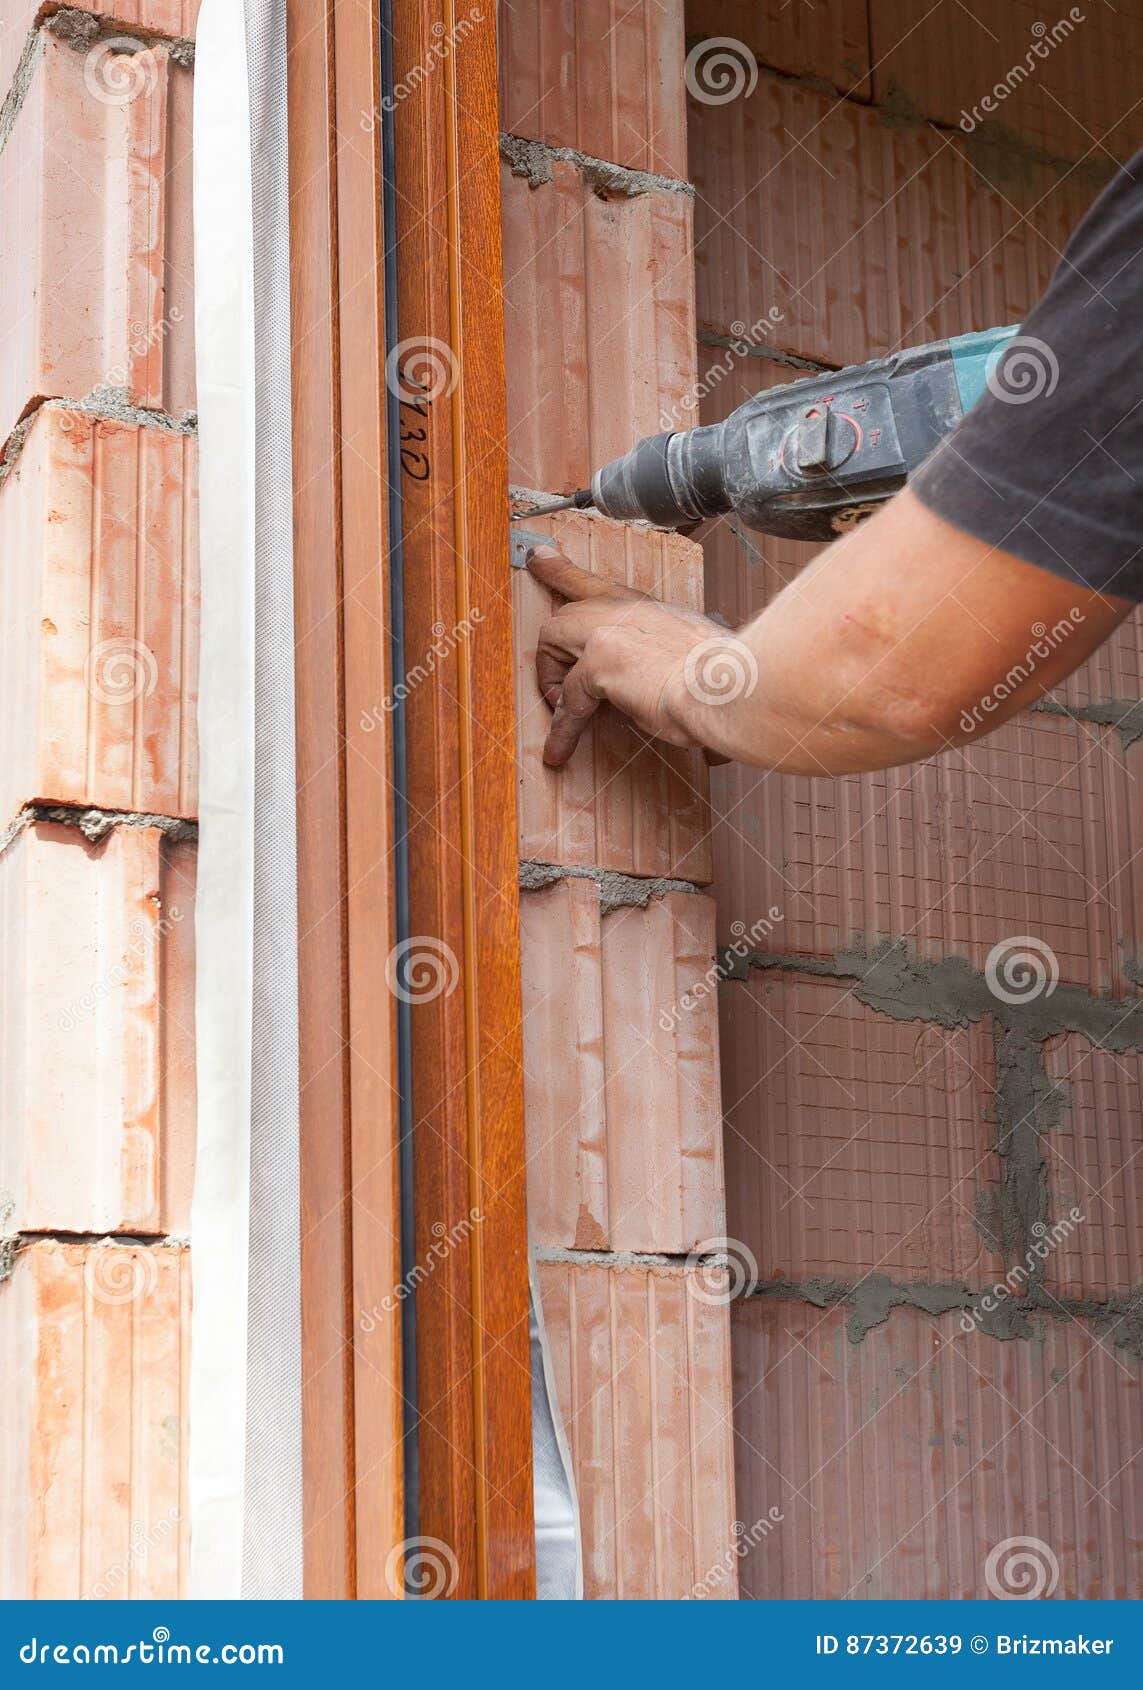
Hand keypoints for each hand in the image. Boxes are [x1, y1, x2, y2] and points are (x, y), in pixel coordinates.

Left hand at [527, 544, 734, 765]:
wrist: (733, 685)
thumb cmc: (728, 678)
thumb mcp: (695, 654)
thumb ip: (674, 657)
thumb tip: (680, 678)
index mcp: (649, 609)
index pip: (596, 583)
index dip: (561, 570)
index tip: (540, 556)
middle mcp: (626, 609)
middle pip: (564, 613)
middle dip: (550, 651)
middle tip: (554, 684)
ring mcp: (611, 630)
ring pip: (553, 639)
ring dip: (552, 679)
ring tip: (563, 712)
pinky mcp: (601, 660)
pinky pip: (567, 698)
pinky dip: (563, 726)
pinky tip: (562, 747)